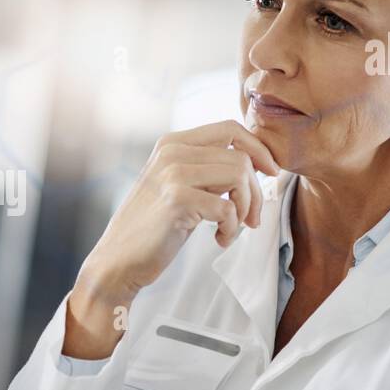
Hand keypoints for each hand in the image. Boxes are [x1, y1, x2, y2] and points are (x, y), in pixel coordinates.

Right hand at [63, 120, 279, 359]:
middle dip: (256, 191)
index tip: (271, 172)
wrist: (118, 260)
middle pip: (241, 156)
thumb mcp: (176, 186)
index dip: (258, 148)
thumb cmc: (152, 228)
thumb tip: (255, 162)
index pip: (230, 128)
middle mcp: (172, 152)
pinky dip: (231, 228)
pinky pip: (228, 207)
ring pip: (240, 176)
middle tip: (251, 218)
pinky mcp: (177, 200)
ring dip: (245, 208)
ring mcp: (173, 174)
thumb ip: (205, 168)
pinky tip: (218, 240)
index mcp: (171, 143)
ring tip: (231, 229)